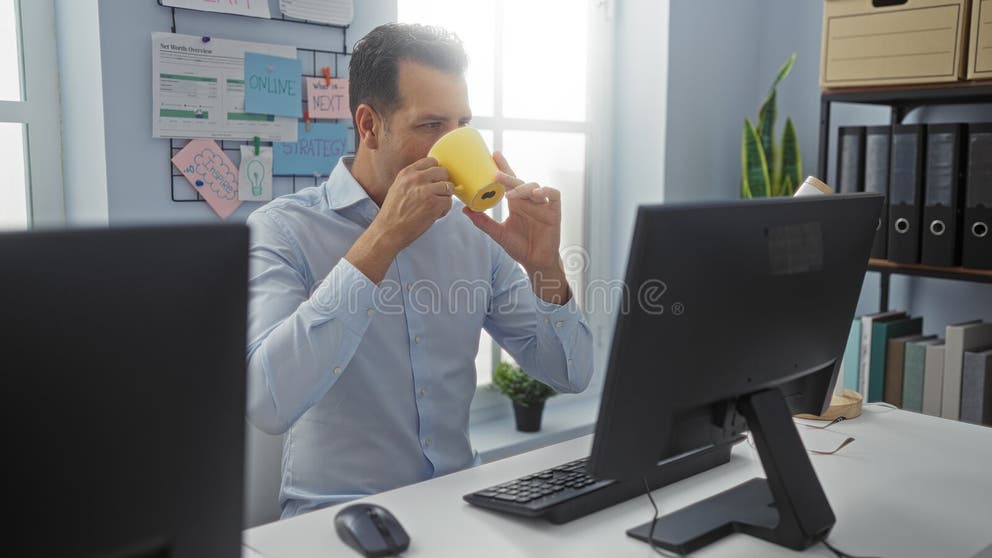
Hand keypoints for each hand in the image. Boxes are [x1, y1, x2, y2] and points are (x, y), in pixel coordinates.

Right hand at [372, 157, 454, 252]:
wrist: (388, 231)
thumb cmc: (392, 214)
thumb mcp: (398, 187)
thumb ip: (413, 179)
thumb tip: (431, 177)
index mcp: (407, 173)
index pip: (432, 161)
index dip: (436, 172)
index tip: (435, 180)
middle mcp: (417, 179)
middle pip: (444, 172)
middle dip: (443, 184)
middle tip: (437, 195)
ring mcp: (426, 191)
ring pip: (449, 187)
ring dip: (445, 198)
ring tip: (434, 206)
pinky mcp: (434, 204)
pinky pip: (449, 202)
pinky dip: (444, 210)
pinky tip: (434, 214)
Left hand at [462, 152, 569, 303]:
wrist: (536, 262)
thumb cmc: (519, 247)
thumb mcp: (498, 234)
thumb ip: (483, 222)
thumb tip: (465, 209)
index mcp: (516, 202)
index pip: (509, 180)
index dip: (504, 166)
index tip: (494, 154)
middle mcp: (529, 201)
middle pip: (519, 181)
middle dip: (508, 176)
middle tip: (495, 174)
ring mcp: (542, 205)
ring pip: (534, 186)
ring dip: (522, 188)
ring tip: (511, 195)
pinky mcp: (554, 211)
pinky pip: (553, 195)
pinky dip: (545, 191)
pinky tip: (536, 194)